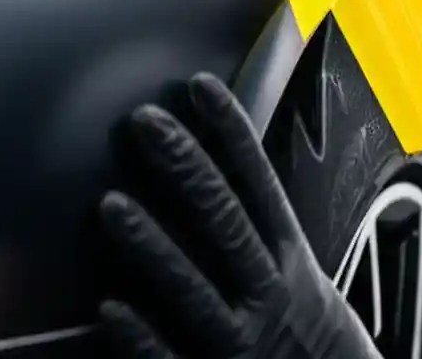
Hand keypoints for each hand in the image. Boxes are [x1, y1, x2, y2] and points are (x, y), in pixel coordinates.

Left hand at [96, 74, 380, 358]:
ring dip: (153, 246)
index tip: (200, 87)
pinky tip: (109, 309)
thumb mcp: (303, 277)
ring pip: (195, 289)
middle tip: (146, 123)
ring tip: (111, 205)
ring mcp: (240, 341)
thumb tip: (213, 173)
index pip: (259, 183)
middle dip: (187, 169)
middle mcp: (269, 293)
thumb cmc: (313, 337)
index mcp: (291, 259)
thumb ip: (261, 233)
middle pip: (226, 223)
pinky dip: (141, 338)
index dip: (231, 134)